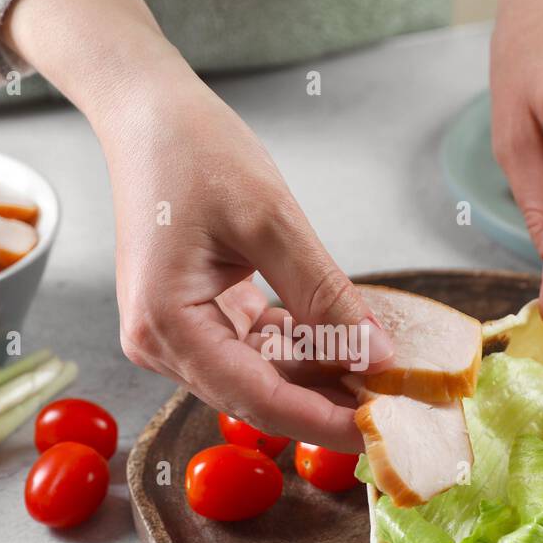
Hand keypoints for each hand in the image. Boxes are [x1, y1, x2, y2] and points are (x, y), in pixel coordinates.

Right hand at [3, 0, 391, 451]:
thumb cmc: (193, 151)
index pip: (257, 398)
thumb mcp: (271, 219)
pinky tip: (342, 340)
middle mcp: (159, 343)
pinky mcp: (190, 318)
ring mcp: (171, 334)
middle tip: (395, 404)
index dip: (323, 420)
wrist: (147, 113)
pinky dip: (297, 347)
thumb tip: (377, 355)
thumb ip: (325, 294)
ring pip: (258, 376)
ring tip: (380, 371)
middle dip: (326, 400)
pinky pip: (250, 349)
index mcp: (166, 324)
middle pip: (256, 396)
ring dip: (317, 375)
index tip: (381, 430)